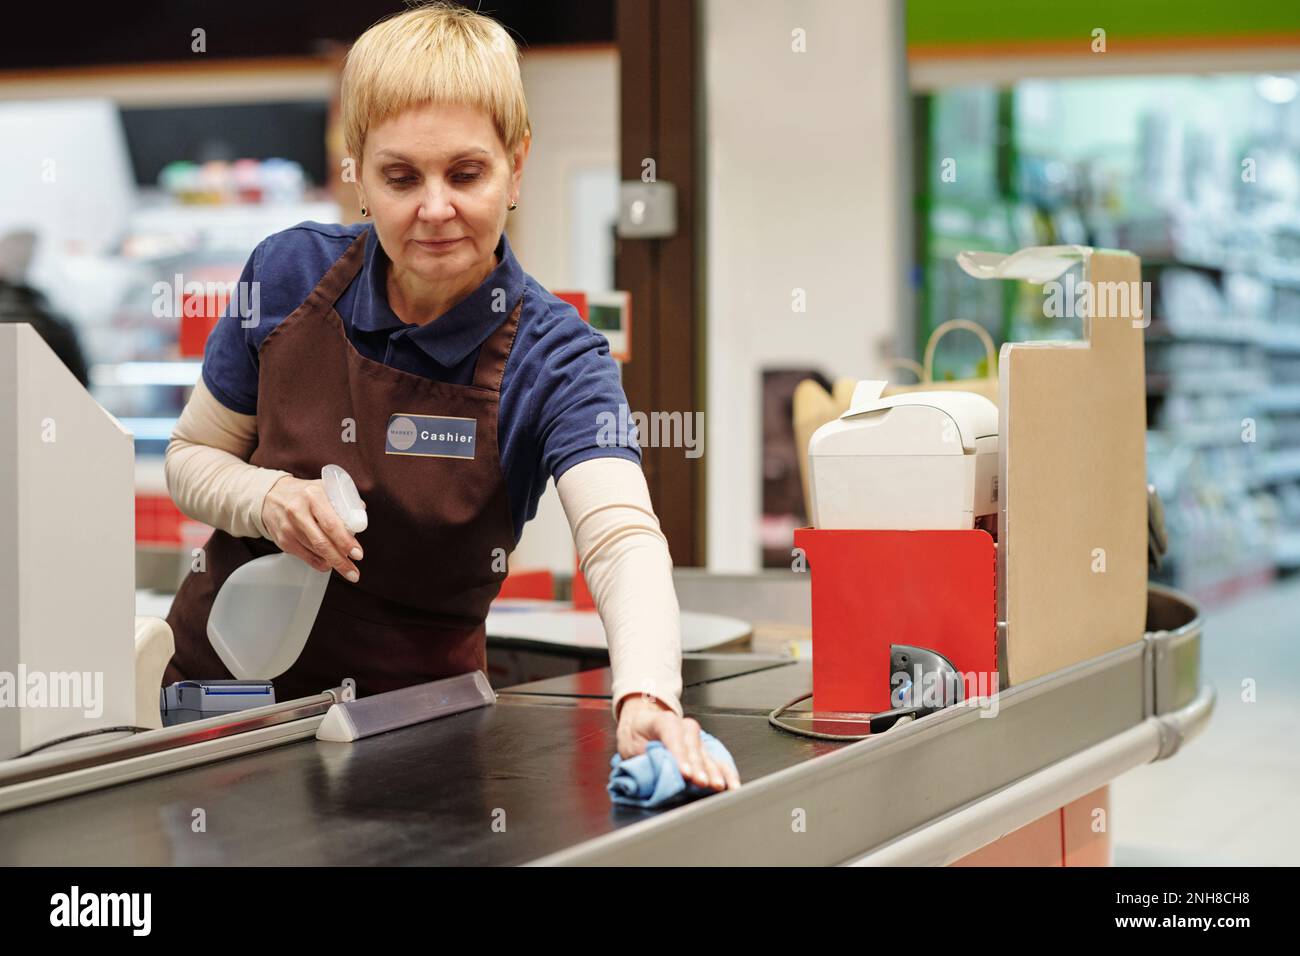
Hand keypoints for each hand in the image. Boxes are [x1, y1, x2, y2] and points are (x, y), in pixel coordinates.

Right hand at [261, 476, 364, 581]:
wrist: (271, 496)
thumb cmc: (304, 494)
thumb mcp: (323, 488)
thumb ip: (343, 500)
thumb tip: (360, 516)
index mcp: (313, 495)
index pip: (331, 523)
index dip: (345, 541)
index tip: (358, 554)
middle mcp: (298, 511)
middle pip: (322, 542)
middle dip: (341, 560)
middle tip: (354, 572)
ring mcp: (288, 527)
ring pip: (315, 551)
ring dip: (332, 562)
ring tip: (346, 568)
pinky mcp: (283, 540)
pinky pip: (304, 556)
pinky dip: (319, 562)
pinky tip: (328, 564)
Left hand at [616, 696, 739, 791]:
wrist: (642, 723)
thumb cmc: (637, 735)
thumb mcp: (630, 747)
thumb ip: (644, 760)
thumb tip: (656, 777)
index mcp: (661, 721)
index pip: (672, 735)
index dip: (679, 756)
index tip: (685, 773)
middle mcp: (683, 726)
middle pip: (692, 747)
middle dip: (698, 767)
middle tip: (702, 783)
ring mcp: (696, 737)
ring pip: (706, 754)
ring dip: (713, 771)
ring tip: (718, 786)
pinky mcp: (704, 748)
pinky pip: (717, 759)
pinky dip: (725, 772)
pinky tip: (731, 783)